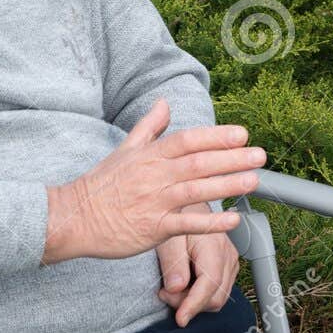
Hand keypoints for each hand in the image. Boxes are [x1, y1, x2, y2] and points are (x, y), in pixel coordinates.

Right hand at [42, 99, 265, 264]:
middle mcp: (155, 176)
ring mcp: (154, 203)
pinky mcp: (152, 230)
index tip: (241, 133)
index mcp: (150, 155)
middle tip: (260, 155)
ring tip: (254, 180)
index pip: (188, 140)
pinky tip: (233, 220)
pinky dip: (210, 223)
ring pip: (196, 191)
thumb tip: (165, 102)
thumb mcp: (125, 149)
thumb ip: (149, 126)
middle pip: (198, 163)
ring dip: (227, 185)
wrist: (73, 218)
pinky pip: (185, 226)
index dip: (216, 136)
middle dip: (231, 158)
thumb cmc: (102, 185)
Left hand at [157, 204, 240, 326]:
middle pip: (215, 297)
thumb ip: (173, 263)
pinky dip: (201, 293)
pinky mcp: (229, 264)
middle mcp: (228, 255)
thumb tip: (176, 288)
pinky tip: (185, 282)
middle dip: (190, 303)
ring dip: (195, 299)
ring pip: (218, 296)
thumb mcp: (168, 237)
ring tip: (173, 286)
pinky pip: (219, 289)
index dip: (193, 305)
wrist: (190, 202)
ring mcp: (231, 260)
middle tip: (166, 292)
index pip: (209, 286)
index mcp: (214, 247)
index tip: (180, 319)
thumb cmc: (177, 217)